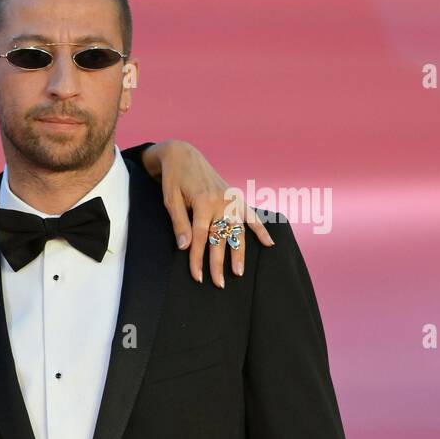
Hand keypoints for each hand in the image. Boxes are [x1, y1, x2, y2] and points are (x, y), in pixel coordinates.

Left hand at [143, 140, 274, 287]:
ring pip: (237, 231)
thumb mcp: (170, 200)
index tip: (197, 277)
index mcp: (203, 202)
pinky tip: (269, 244)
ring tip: (239, 273)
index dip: (198, 259)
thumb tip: (184, 247)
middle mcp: (221, 202)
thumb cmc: (174, 179)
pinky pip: (251, 216)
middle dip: (218, 263)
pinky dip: (261, 229)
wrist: (184, 155)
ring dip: (239, 252)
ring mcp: (231, 200)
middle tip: (218, 284)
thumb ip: (179, 223)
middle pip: (220, 238)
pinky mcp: (236, 197)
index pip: (201, 238)